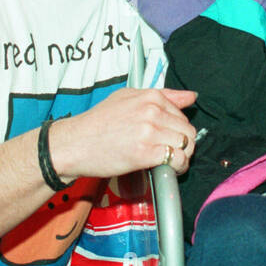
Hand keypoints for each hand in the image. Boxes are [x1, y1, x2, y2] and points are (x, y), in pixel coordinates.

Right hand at [49, 88, 197, 178]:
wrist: (74, 143)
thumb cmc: (97, 123)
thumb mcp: (128, 98)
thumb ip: (163, 96)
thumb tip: (191, 96)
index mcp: (150, 96)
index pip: (182, 115)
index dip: (178, 130)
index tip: (169, 139)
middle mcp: (152, 111)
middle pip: (188, 131)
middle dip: (183, 145)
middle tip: (171, 153)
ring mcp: (149, 132)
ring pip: (185, 145)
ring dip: (182, 157)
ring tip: (170, 162)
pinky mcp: (145, 153)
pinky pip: (176, 159)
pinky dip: (177, 167)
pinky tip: (167, 168)